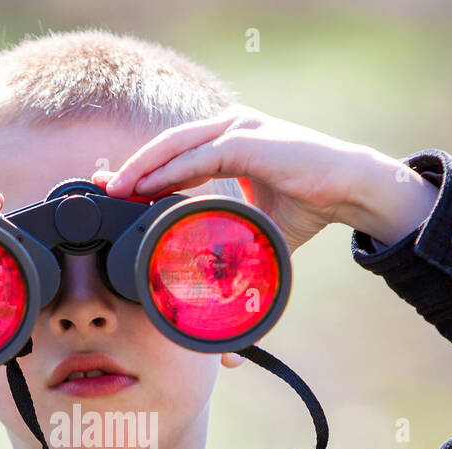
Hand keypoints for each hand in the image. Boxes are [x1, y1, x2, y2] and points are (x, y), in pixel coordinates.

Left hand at [92, 105, 437, 249]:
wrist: (350, 190)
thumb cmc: (308, 207)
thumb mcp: (257, 233)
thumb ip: (233, 257)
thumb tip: (227, 315)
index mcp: (229, 144)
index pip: (175, 155)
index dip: (143, 173)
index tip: (113, 193)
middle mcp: (229, 128)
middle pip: (166, 146)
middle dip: (132, 169)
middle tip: (101, 191)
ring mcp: (238, 129)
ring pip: (175, 145)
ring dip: (141, 167)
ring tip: (115, 190)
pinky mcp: (248, 139)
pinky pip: (198, 154)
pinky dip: (169, 170)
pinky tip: (147, 186)